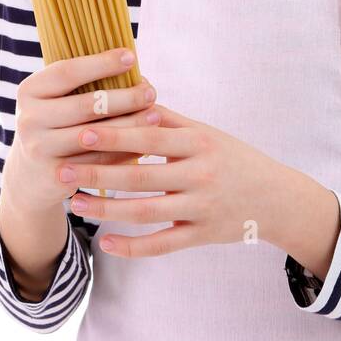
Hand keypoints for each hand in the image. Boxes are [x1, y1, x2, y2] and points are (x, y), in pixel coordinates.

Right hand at [1, 47, 160, 215]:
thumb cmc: (57, 124)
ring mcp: (39, 149)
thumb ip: (86, 83)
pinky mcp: (54, 175)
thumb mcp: (58, 100)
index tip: (131, 56)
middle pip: (85, 105)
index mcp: (30, 90)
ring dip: (130, 125)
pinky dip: (124, 152)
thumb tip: (132, 64)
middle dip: (123, 97)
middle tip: (151, 92)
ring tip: (156, 115)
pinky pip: (97, 163)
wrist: (32, 175)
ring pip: (94, 136)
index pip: (68, 72)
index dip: (101, 63)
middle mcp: (28, 118)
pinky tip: (145, 143)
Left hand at [64, 104, 340, 269]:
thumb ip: (171, 120)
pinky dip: (132, 246)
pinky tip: (105, 242)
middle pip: (140, 175)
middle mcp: (201, 175)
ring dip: (105, 209)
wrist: (278, 199)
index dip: (115, 135)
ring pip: (145, 211)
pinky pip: (161, 244)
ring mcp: (201, 207)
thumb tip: (133, 95)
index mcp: (199, 143)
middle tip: (62, 168)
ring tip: (74, 203)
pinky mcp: (202, 235)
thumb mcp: (208, 133)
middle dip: (97, 173)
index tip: (81, 129)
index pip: (150, 137)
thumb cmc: (235, 159)